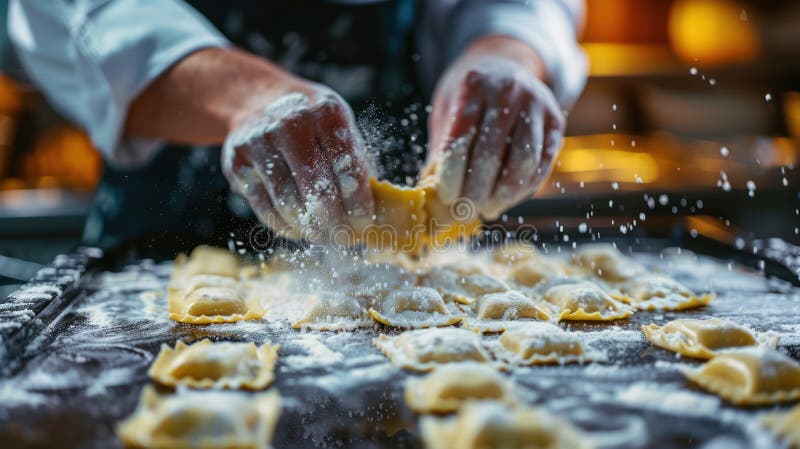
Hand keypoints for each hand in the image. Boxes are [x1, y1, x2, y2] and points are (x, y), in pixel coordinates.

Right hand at [222, 80, 373, 240]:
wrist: (256, 100)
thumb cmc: (311, 122)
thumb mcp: (337, 125)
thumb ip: (354, 161)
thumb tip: (373, 211)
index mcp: (326, 111)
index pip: (348, 165)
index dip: (358, 201)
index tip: (365, 224)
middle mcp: (290, 123)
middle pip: (317, 187)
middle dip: (335, 220)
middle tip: (345, 238)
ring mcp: (259, 142)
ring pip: (289, 201)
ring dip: (309, 227)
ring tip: (323, 236)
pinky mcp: (237, 162)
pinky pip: (264, 206)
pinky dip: (284, 225)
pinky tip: (299, 230)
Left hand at [424, 36, 564, 219]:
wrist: (506, 63)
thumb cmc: (469, 94)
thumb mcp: (448, 108)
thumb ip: (442, 145)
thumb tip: (432, 191)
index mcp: (474, 84)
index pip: (461, 138)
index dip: (453, 174)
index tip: (447, 198)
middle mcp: (508, 90)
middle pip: (492, 153)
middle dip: (477, 189)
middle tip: (466, 210)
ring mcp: (537, 104)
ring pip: (523, 161)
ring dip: (504, 193)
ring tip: (488, 209)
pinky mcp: (556, 120)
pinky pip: (543, 163)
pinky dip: (526, 187)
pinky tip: (508, 199)